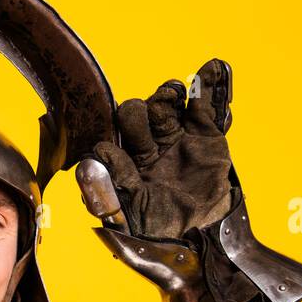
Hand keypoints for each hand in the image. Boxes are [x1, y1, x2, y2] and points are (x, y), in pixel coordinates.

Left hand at [92, 58, 237, 241]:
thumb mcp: (129, 219)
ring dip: (168, 94)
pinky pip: (206, 106)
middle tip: (147, 117)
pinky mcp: (206, 133)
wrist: (206, 233)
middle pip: (135, 117)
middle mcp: (146, 145)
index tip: (108, 149)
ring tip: (173, 92)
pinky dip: (211, 86)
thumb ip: (105, 195)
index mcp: (123, 163)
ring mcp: (176, 136)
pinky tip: (214, 68)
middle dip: (136, 115)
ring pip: (167, 106)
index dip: (108, 144)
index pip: (111, 143)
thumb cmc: (159, 230)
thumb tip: (87, 166)